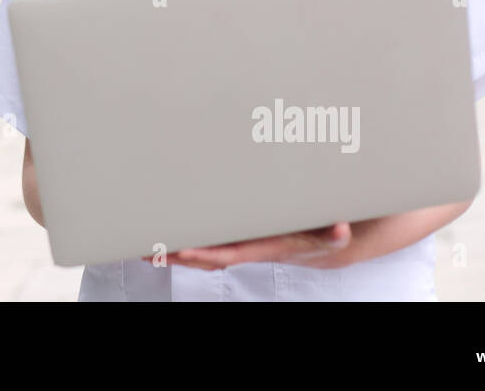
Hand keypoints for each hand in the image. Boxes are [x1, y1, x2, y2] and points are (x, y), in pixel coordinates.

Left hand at [141, 222, 352, 270]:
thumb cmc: (323, 234)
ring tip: (143, 245)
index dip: (203, 253)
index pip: (227, 253)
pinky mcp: (237, 234)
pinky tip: (166, 234)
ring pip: (201, 250)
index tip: (181, 250)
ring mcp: (239, 243)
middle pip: (204, 256)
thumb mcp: (333, 233)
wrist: (323, 241)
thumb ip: (335, 233)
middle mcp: (246, 248)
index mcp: (263, 248)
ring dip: (174, 249)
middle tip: (146, 249)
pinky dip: (186, 239)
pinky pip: (207, 239)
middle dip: (176, 255)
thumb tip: (340, 229)